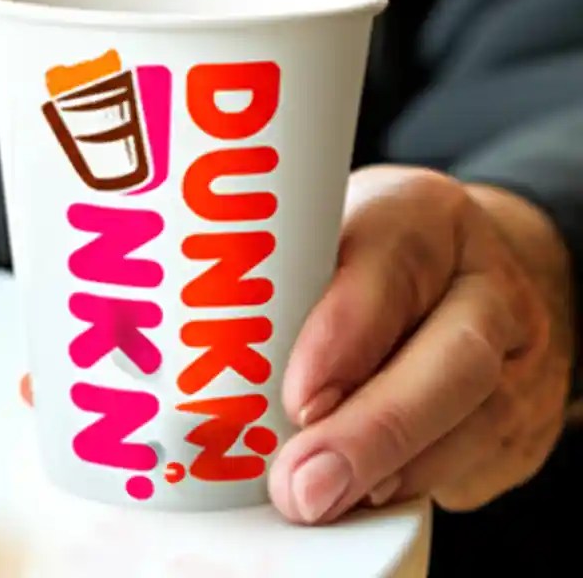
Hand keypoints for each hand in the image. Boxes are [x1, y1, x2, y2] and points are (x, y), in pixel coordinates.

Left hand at [270, 166, 574, 523]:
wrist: (464, 276)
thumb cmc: (359, 257)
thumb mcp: (314, 237)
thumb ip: (269, 286)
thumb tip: (199, 366)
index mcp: (422, 217)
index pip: (392, 263)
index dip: (345, 334)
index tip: (297, 397)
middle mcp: (485, 286)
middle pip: (455, 361)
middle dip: (373, 431)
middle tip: (303, 483)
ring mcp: (519, 359)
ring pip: (474, 425)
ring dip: (387, 473)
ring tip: (317, 501)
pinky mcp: (521, 425)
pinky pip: (471, 470)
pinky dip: (406, 490)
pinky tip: (354, 503)